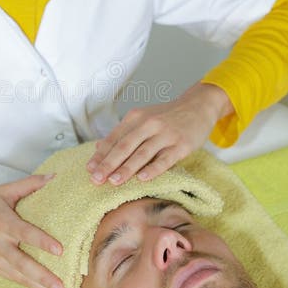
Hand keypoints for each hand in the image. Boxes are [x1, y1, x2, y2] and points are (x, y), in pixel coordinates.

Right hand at [0, 174, 68, 287]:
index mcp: (1, 222)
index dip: (42, 242)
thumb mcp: (4, 190)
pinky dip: (31, 285)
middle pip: (23, 264)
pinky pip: (14, 278)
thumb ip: (30, 184)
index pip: (25, 233)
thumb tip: (55, 176)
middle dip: (44, 277)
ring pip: (20, 277)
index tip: (60, 251)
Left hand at [86, 82, 231, 185]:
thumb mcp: (142, 119)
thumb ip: (122, 134)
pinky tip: (143, 178)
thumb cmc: (167, 117)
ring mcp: (166, 134)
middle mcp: (148, 124)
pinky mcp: (181, 144)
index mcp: (135, 118)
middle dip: (109, 164)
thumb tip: (98, 148)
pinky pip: (166, 159)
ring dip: (127, 168)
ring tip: (114, 181)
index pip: (114, 138)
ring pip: (143, 153)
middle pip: (125, 146)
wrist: (198, 106)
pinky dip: (154, 169)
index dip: (101, 155)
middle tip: (96, 180)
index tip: (89, 170)